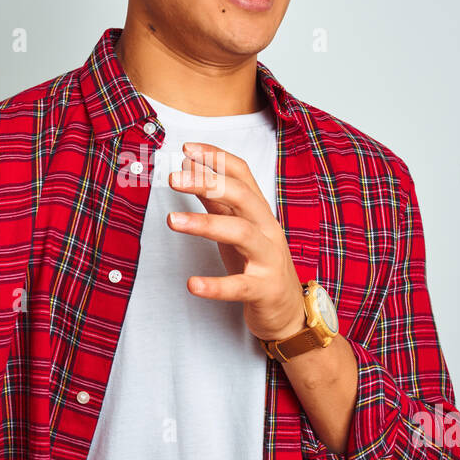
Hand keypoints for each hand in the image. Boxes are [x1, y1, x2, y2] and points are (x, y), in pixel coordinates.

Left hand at [165, 141, 307, 341]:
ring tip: (171, 220)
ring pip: (241, 233)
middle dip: (208, 182)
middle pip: (242, 196)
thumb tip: (191, 169)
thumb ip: (216, 201)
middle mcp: (267, 229)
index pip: (242, 174)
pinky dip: (216, 285)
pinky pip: (240, 286)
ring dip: (205, 224)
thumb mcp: (237, 227)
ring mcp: (268, 259)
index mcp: (259, 212)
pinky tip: (192, 284)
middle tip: (173, 178)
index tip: (186, 149)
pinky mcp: (264, 289)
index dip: (216, 158)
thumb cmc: (258, 264)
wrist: (289, 310)